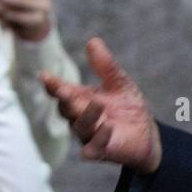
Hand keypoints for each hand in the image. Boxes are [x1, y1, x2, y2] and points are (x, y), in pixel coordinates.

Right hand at [41, 37, 161, 172]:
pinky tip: (107, 127)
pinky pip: (94, 148)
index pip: (61, 91)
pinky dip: (100, 138)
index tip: (45, 76)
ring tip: (97, 104)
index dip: (53, 85)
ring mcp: (89, 135)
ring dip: (86, 115)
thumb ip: (105, 66)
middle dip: (65, 99)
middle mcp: (80, 117)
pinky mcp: (102, 150)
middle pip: (66, 109)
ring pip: (80, 126)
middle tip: (64, 90)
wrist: (147, 134)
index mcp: (80, 99)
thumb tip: (93, 41)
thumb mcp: (118, 82)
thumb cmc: (127, 107)